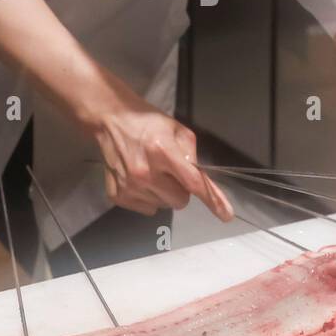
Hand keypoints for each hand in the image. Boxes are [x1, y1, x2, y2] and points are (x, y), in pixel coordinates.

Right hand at [88, 76, 233, 221]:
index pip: (193, 182)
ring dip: (164, 193)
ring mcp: (129, 187)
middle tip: (171, 172)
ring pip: (164, 206)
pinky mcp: (118, 195)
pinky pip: (147, 209)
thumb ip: (191, 153)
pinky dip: (149, 198)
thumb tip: (201, 180)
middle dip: (181, 188)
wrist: (110, 120)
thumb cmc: (147, 123)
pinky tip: (141, 180)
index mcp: (162, 152)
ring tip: (152, 172)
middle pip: (180, 200)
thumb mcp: (176, 129)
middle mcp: (145, 173)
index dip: (212, 199)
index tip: (226, 214)